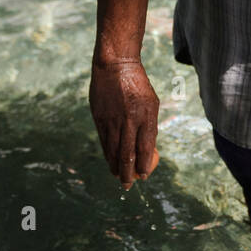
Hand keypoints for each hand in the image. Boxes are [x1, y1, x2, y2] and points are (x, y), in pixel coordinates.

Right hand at [89, 57, 159, 188]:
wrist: (115, 65)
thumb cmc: (138, 85)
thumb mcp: (151, 103)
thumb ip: (148, 126)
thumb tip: (146, 149)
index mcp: (145, 115)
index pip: (145, 148)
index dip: (144, 165)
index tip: (145, 175)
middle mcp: (128, 120)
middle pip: (127, 154)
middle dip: (128, 173)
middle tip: (129, 185)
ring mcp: (112, 119)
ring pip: (113, 150)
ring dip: (116, 167)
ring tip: (119, 178)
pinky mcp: (99, 117)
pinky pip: (104, 141)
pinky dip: (107, 154)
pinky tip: (110, 163)